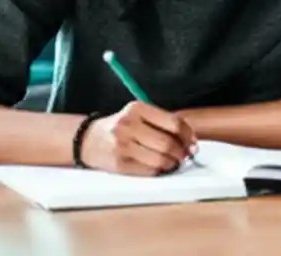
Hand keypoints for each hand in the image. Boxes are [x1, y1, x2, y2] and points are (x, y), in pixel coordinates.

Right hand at [79, 102, 197, 175]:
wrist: (87, 139)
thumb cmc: (121, 127)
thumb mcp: (139, 115)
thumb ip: (163, 123)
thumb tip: (192, 141)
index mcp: (137, 109)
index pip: (174, 123)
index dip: (188, 135)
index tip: (193, 142)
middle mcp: (128, 126)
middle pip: (168, 143)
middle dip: (182, 152)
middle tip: (185, 155)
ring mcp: (122, 145)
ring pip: (160, 159)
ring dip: (172, 163)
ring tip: (173, 162)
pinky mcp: (118, 164)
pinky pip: (148, 171)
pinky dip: (159, 170)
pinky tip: (159, 167)